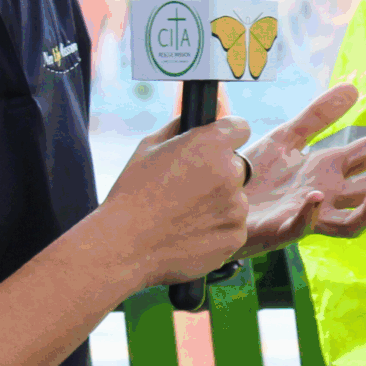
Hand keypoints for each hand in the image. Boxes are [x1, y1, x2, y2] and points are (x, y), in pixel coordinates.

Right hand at [101, 116, 251, 288]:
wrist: (126, 245)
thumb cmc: (132, 194)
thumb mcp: (148, 147)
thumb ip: (178, 127)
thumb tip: (192, 119)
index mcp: (211, 144)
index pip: (239, 127)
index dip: (227, 136)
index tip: (216, 147)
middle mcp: (230, 172)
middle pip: (237, 166)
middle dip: (219, 173)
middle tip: (189, 188)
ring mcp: (236, 206)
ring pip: (235, 199)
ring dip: (218, 203)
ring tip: (183, 215)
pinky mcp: (235, 235)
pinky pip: (232, 226)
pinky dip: (216, 229)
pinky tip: (188, 233)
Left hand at [234, 84, 365, 258]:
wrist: (215, 200)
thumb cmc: (254, 174)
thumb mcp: (287, 138)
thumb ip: (318, 116)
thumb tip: (354, 88)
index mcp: (329, 170)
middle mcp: (326, 195)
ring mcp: (306, 215)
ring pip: (351, 223)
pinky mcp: (278, 230)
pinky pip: (300, 229)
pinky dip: (309, 215)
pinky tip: (314, 197)